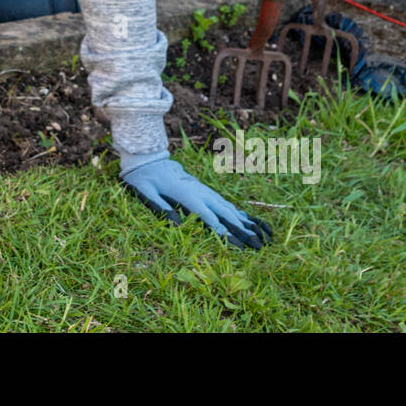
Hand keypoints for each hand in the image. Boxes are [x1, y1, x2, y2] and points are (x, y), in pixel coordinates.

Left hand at [121, 154, 272, 249]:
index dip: (223, 231)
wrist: (150, 160)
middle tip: (257, 245)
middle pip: (225, 214)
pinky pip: (225, 204)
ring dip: (245, 223)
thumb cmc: (145, 178)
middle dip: (241, 230)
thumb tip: (175, 223)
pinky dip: (239, 213)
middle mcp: (201, 193)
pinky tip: (251, 223)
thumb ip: (158, 206)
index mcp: (187, 195)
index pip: (208, 217)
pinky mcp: (206, 191)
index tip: (238, 244)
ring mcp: (205, 191)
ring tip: (260, 237)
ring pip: (229, 209)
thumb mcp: (145, 192)